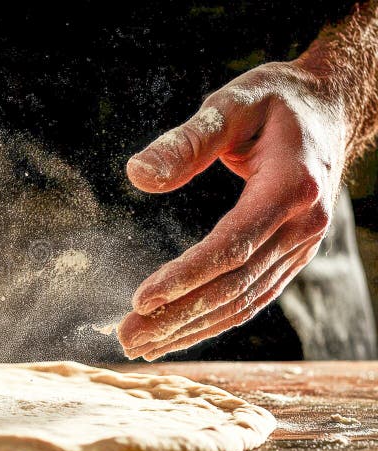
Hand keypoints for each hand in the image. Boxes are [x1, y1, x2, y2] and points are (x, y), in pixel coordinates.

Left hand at [117, 62, 346, 360]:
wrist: (328, 105)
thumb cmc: (274, 100)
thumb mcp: (230, 105)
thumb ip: (186, 141)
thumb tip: (138, 174)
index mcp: (291, 188)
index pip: (233, 247)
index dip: (186, 277)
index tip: (140, 300)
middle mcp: (303, 225)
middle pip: (235, 286)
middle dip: (178, 316)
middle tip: (127, 338)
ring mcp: (303, 245)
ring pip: (244, 301)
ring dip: (192, 327)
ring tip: (143, 345)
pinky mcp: (293, 253)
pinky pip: (254, 296)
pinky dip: (216, 319)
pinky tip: (181, 332)